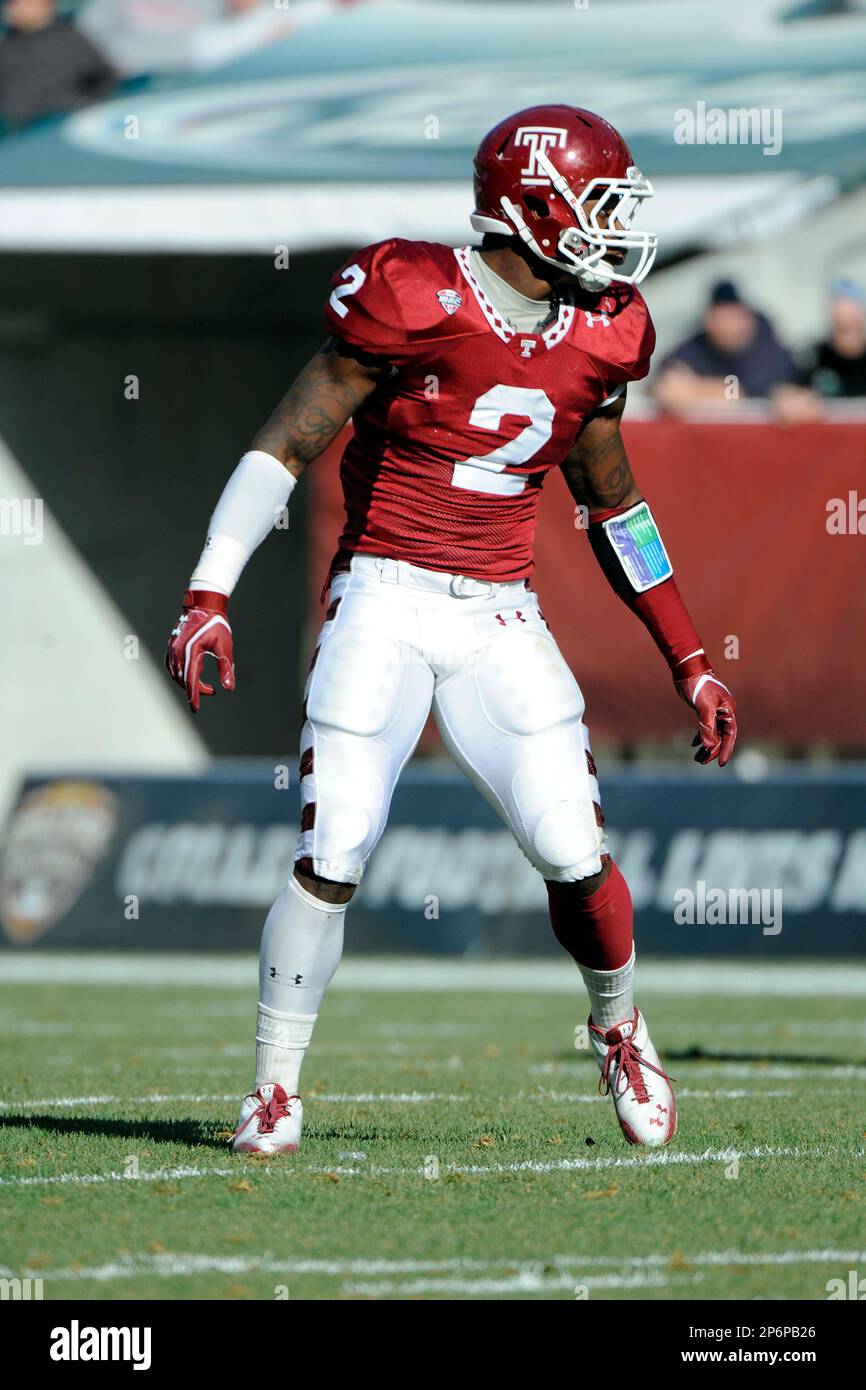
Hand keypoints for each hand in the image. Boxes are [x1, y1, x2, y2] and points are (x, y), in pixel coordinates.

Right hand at [165, 588, 234, 713]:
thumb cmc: (216, 624)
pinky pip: (171, 666)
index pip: (190, 680)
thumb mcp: (225, 646)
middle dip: (195, 689)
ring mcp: (172, 648)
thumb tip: (228, 688)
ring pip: (176, 674)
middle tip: (212, 691)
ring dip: (188, 682)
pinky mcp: (172, 645)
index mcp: (191, 652)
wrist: (204, 605)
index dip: (193, 696)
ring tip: (204, 685)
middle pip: (182, 679)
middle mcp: (178, 651)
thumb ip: (226, 668)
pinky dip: (179, 674)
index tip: (195, 709)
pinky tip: (189, 676)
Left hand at [675, 662, 736, 766]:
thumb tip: (708, 746)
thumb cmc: (698, 685)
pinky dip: (700, 736)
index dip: (726, 749)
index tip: (721, 763)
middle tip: (702, 762)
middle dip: (712, 750)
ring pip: (712, 733)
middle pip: (721, 736)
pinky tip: (694, 745)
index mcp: (728, 710)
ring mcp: (714, 711)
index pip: (730, 734)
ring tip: (698, 759)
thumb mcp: (704, 707)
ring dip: (706, 746)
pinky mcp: (704, 710)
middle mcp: (723, 712)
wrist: (688, 670)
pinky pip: (705, 727)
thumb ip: (707, 726)